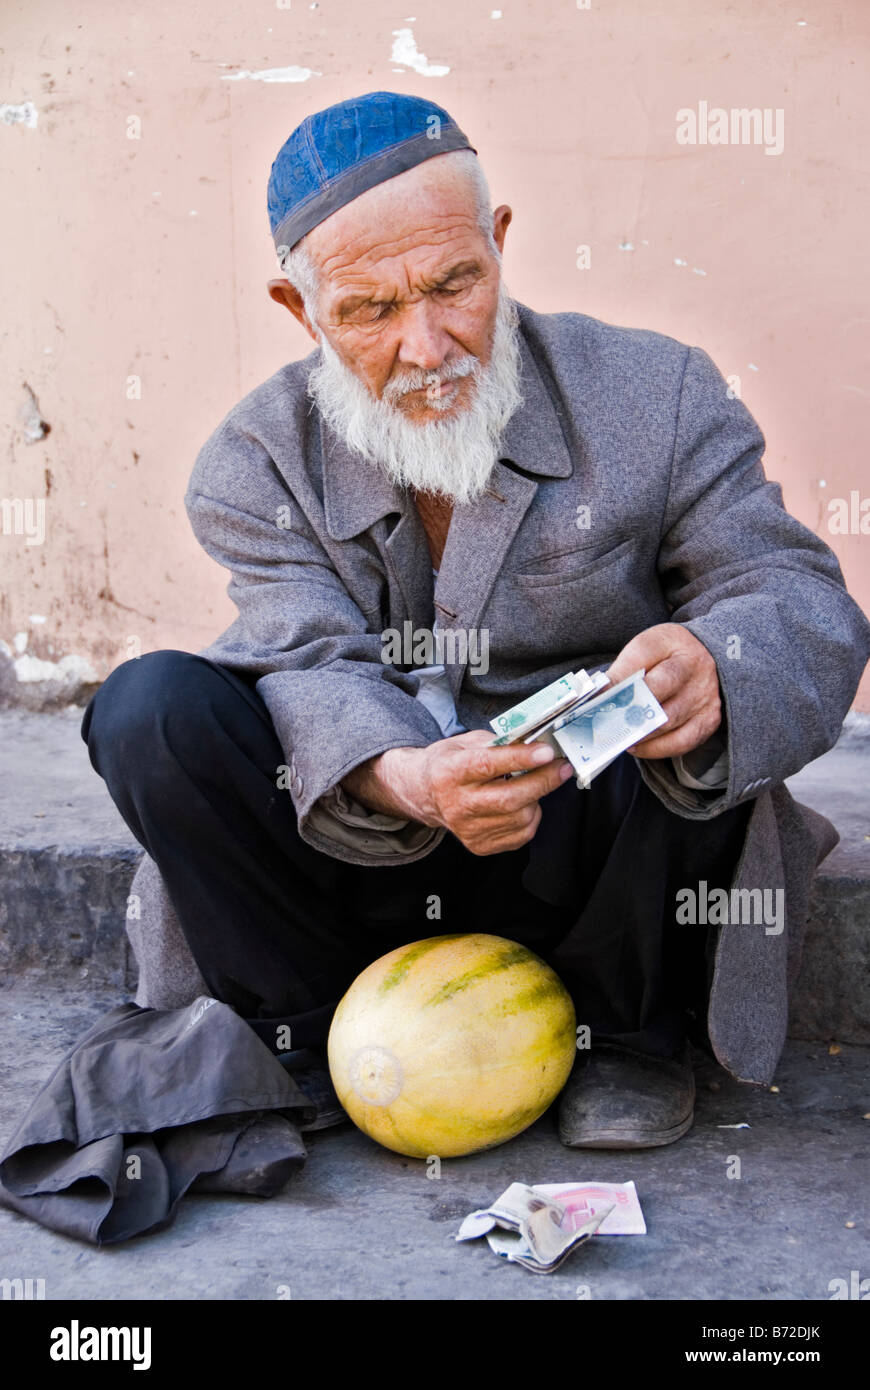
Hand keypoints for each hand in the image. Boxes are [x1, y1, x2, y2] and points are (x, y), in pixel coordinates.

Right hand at [345, 731, 573, 855]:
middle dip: (543, 781)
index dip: (520, 759)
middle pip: (509, 799)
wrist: (425, 794)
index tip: (547, 752)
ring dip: (537, 798)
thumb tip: (536, 743)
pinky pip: (521, 835)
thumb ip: (499, 742)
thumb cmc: (451, 763)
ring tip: (533, 784)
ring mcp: (468, 830)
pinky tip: (523, 804)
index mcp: (450, 773)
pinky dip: (531, 817)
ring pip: (520, 818)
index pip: (488, 766)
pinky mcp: (479, 846)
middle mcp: (457, 805)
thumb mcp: (467, 742)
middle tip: (562, 767)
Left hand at [605, 623, 721, 760]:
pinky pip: (682, 741)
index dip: (618, 676)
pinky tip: (637, 746)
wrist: (708, 658)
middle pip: (657, 690)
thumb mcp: (645, 650)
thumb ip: (623, 669)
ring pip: (667, 721)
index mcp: (672, 642)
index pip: (642, 655)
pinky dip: (656, 748)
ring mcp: (704, 695)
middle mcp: (694, 667)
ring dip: (638, 732)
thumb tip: (599, 695)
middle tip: (603, 722)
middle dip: (626, 708)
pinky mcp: (710, 719)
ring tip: (616, 738)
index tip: (598, 694)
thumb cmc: (667, 657)